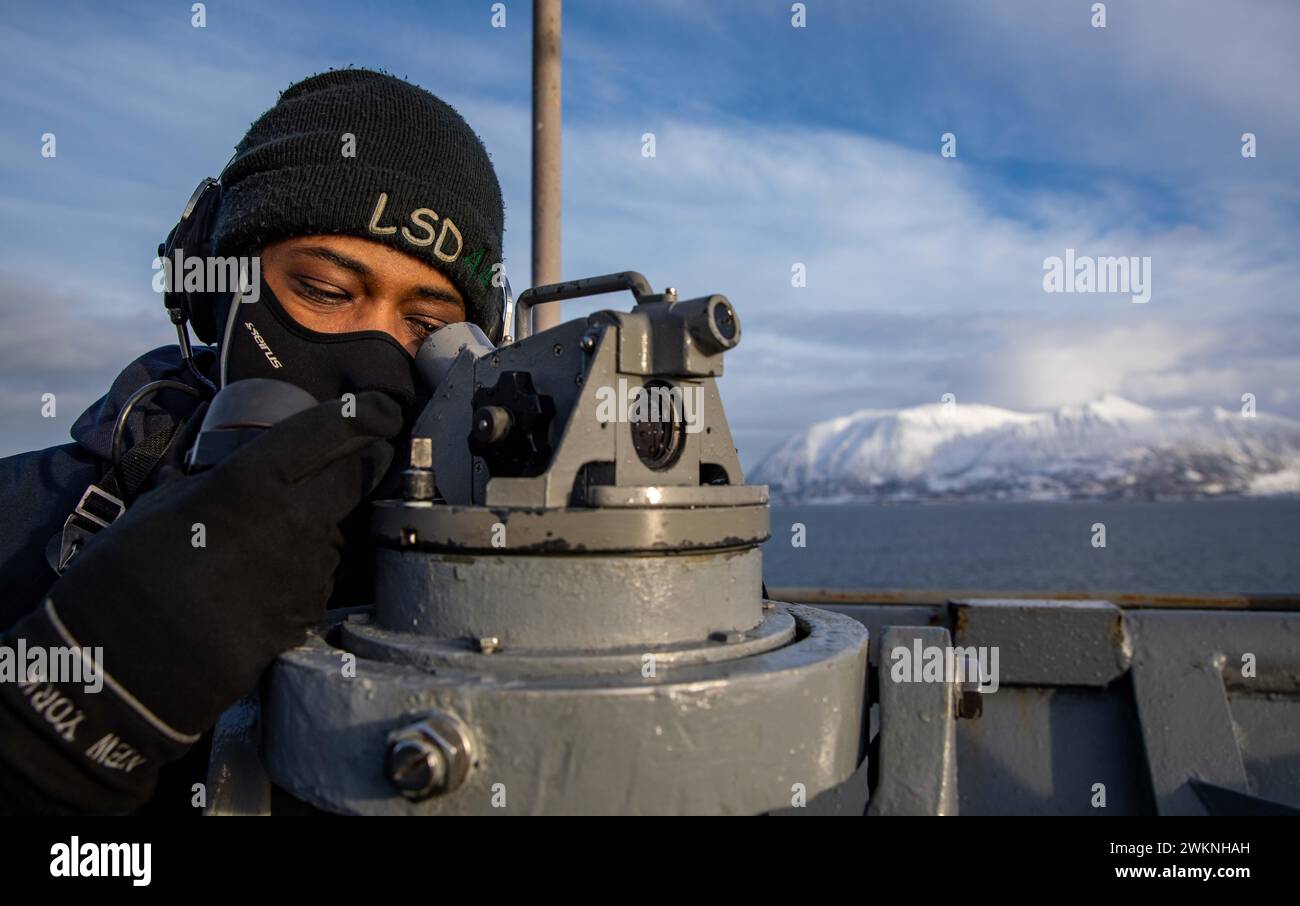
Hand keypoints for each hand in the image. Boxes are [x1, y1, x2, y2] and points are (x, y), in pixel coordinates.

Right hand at [48, 390, 401, 737]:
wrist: (126, 666)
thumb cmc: (128, 575)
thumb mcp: (165, 504)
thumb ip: (219, 482)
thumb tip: (239, 473)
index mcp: (254, 482)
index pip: (333, 431)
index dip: (369, 414)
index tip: (384, 407)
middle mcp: (296, 520)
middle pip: (357, 477)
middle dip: (364, 461)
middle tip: (355, 455)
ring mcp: (310, 571)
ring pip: (337, 530)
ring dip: (320, 525)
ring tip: (265, 542)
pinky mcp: (310, 614)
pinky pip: (320, 577)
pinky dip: (303, 572)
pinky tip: (262, 583)